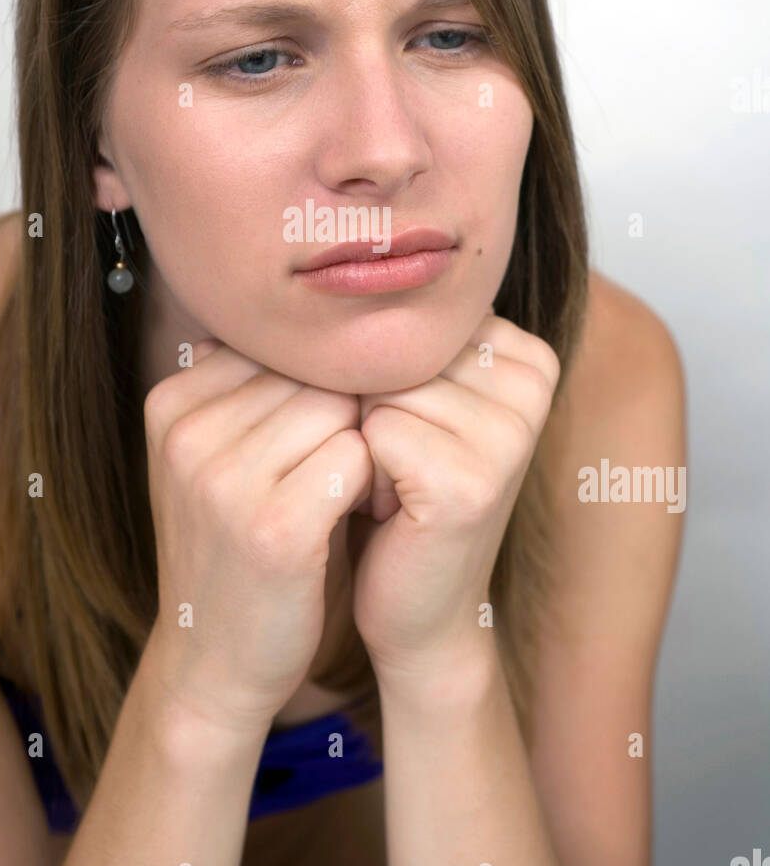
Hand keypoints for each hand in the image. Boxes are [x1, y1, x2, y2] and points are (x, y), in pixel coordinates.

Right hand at [143, 339, 372, 735]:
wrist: (213, 661)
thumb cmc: (232, 546)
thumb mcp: (213, 457)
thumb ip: (247, 387)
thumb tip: (316, 311)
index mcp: (171, 402)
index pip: (281, 346)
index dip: (317, 385)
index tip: (316, 436)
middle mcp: (188, 432)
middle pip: (314, 372)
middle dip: (344, 412)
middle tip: (342, 468)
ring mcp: (225, 479)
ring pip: (341, 408)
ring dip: (360, 448)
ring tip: (343, 493)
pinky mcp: (274, 527)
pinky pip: (358, 457)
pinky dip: (369, 484)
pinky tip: (352, 516)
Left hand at [347, 309, 560, 685]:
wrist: (416, 607)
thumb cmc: (400, 492)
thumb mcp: (413, 397)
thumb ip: (403, 333)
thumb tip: (335, 258)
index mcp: (525, 351)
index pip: (407, 315)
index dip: (380, 373)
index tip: (411, 430)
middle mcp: (532, 381)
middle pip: (394, 347)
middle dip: (370, 407)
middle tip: (400, 466)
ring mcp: (510, 432)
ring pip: (378, 386)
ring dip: (364, 442)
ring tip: (397, 486)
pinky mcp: (473, 480)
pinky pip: (374, 430)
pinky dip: (363, 474)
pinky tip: (394, 511)